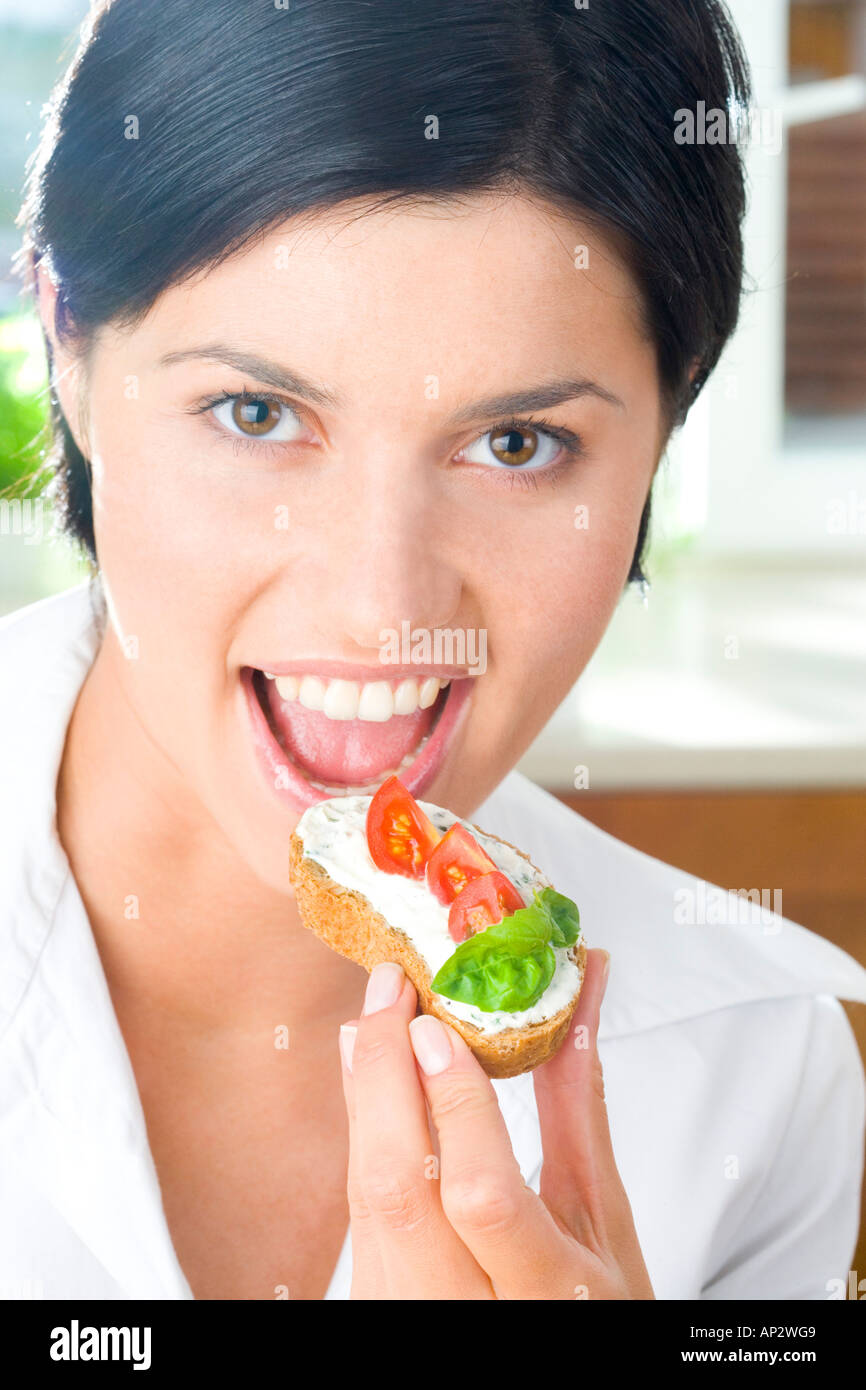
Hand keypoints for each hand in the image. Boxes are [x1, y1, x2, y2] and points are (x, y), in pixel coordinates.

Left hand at [338, 947, 653, 1298]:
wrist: (545, 1369)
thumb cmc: (594, 1307)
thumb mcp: (604, 1221)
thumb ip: (581, 1111)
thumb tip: (580, 998)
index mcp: (544, 1294)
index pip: (479, 1195)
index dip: (453, 1105)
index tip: (438, 1026)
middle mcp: (463, 1312)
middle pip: (397, 1185)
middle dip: (384, 1073)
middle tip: (392, 989)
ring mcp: (407, 1310)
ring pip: (365, 1191)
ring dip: (364, 1091)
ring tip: (379, 1014)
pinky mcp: (374, 1300)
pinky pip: (359, 1206)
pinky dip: (365, 1130)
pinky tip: (374, 1077)